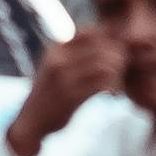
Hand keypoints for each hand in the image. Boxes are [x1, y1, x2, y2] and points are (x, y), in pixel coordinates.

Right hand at [13, 16, 123, 150]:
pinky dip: (113, 87)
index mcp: (56, 47)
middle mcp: (58, 59)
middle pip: (102, 47)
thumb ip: (77, 52)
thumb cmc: (50, 93)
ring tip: (120, 82)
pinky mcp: (69, 97)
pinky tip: (115, 94)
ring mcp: (63, 77)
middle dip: (118, 56)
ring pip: (104, 65)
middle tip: (125, 69)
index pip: (92, 31)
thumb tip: (110, 35)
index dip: (109, 40)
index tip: (117, 52)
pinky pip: (101, 85)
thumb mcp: (57, 65)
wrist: (30, 124)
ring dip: (118, 73)